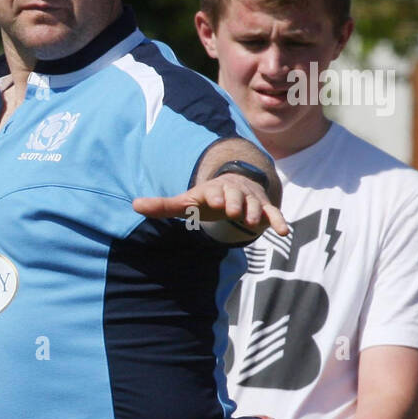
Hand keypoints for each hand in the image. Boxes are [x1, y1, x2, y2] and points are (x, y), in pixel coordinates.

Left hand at [133, 173, 289, 236]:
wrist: (236, 186)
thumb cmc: (207, 198)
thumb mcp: (187, 202)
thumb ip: (163, 206)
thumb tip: (133, 205)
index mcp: (213, 190)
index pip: (213, 192)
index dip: (214, 196)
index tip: (213, 201)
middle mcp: (233, 192)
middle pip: (235, 196)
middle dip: (234, 202)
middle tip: (233, 211)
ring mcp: (250, 200)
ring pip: (255, 204)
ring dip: (255, 212)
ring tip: (253, 223)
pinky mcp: (264, 209)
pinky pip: (273, 213)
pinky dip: (278, 220)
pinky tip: (284, 232)